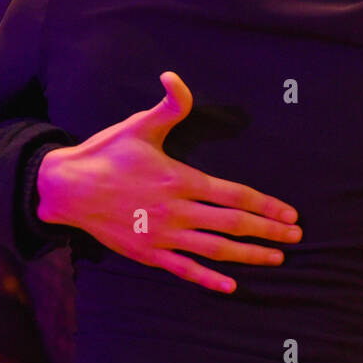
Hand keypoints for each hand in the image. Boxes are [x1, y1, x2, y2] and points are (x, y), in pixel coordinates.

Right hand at [36, 71, 302, 293]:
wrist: (65, 188)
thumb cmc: (105, 154)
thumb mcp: (139, 125)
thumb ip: (168, 105)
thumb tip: (174, 77)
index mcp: (180, 179)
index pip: (234, 195)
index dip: (266, 205)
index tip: (290, 213)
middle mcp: (176, 211)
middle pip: (233, 224)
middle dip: (268, 231)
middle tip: (296, 236)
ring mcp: (162, 235)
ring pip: (215, 249)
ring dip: (249, 255)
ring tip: (277, 257)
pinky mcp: (147, 253)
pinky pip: (184, 270)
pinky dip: (209, 279)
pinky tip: (231, 286)